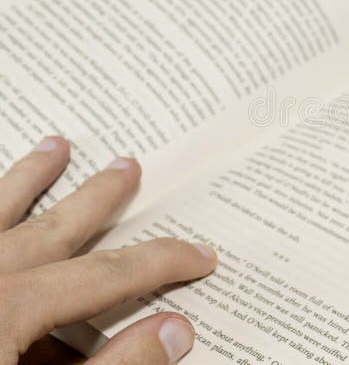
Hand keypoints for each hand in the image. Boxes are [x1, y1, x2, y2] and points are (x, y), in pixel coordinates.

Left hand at [0, 138, 216, 363]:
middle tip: (128, 167)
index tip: (199, 256)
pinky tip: (2, 199)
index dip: (160, 263)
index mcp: (10, 308)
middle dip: (98, 197)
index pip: (107, 276)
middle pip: (52, 229)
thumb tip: (176, 332)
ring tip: (54, 147)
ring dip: (28, 180)